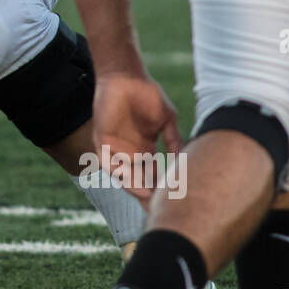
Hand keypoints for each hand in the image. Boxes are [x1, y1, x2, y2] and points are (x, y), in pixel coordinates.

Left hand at [92, 71, 181, 204]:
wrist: (126, 76)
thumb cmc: (147, 95)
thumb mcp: (166, 121)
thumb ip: (174, 141)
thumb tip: (185, 161)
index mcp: (145, 150)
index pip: (153, 175)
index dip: (160, 189)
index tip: (173, 203)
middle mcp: (129, 152)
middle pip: (139, 180)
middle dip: (148, 196)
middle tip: (159, 211)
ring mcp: (116, 148)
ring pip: (125, 174)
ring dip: (135, 188)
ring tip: (149, 200)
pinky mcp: (103, 140)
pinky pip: (108, 161)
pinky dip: (118, 172)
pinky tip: (130, 181)